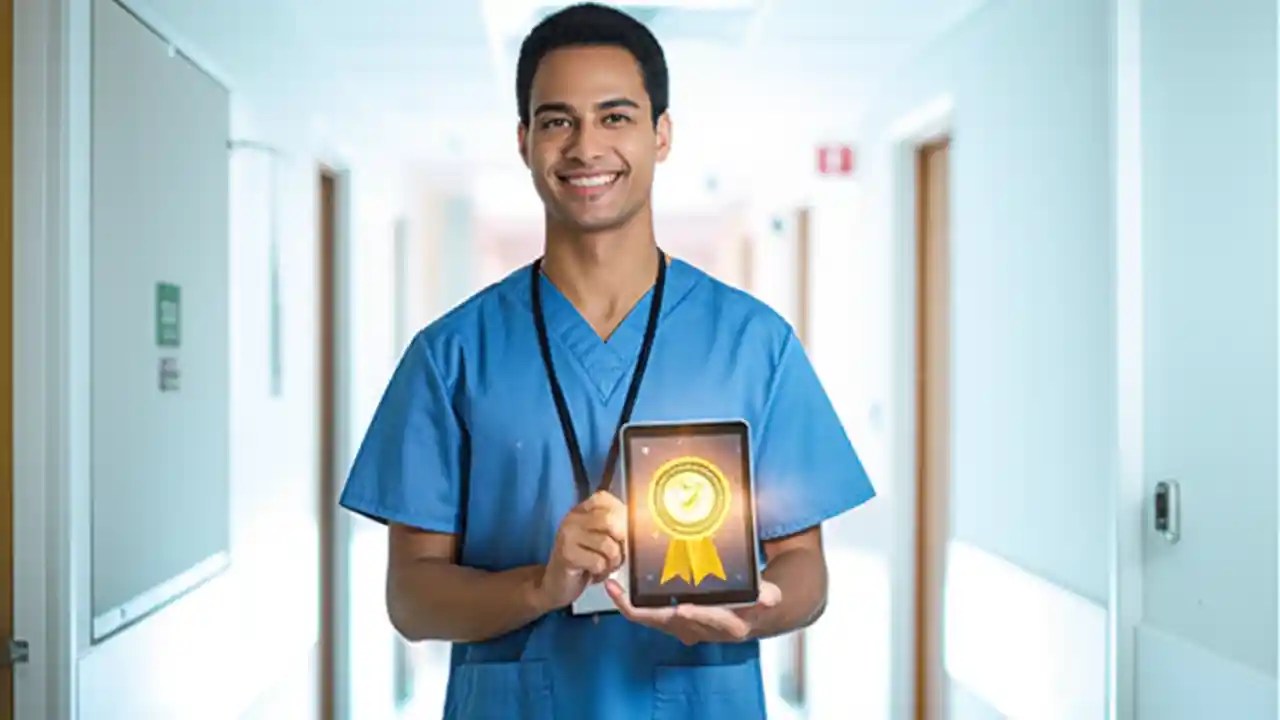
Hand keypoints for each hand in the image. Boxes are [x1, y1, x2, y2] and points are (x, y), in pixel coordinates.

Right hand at [533, 491, 626, 610]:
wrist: (556, 584)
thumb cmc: (584, 560)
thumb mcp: (600, 539)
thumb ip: (615, 527)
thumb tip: (639, 524)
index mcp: (582, 509)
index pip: (606, 499)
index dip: (621, 517)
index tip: (620, 535)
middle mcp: (573, 517)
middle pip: (610, 520)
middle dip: (621, 542)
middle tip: (617, 554)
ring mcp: (568, 535)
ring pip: (607, 544)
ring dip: (613, 561)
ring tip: (604, 566)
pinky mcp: (567, 555)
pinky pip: (599, 562)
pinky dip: (602, 572)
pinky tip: (594, 573)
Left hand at [604, 579, 782, 644]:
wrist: (749, 616)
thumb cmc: (753, 603)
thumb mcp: (767, 597)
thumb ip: (768, 596)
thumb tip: (769, 596)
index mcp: (725, 625)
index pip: (708, 621)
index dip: (697, 616)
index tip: (684, 609)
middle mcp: (701, 629)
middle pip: (670, 623)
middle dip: (646, 611)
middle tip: (626, 596)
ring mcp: (684, 627)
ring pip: (653, 620)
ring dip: (630, 605)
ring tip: (613, 587)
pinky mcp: (672, 620)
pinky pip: (646, 615)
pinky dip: (629, 603)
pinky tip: (615, 587)